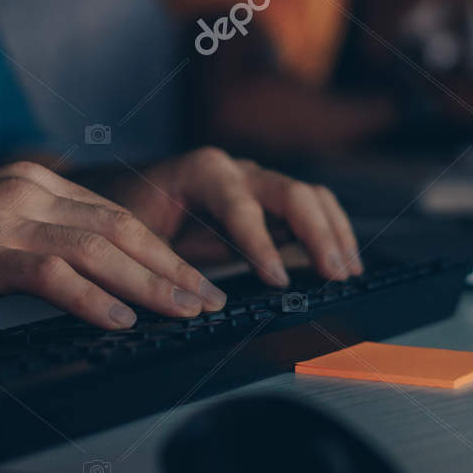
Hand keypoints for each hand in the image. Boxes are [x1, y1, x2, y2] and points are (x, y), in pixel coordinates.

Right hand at [0, 161, 227, 329]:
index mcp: (33, 182)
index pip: (115, 215)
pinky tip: (119, 321)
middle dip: (171, 267)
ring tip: (184, 312)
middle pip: (120, 226)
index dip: (161, 250)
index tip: (194, 280)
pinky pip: (52, 273)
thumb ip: (39, 241)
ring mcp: (3, 217)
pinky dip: (92, 298)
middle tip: (208, 300)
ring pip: (98, 247)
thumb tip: (92, 278)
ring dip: (149, 283)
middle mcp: (25, 189)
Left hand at [92, 147, 361, 286]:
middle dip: (316, 234)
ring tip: (348, 273)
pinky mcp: (270, 203)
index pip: (241, 206)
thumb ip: (166, 266)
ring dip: (334, 233)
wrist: (124, 193)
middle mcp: (237, 170)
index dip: (261, 244)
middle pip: (291, 193)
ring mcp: (258, 183)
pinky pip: (312, 209)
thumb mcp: (136, 241)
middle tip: (333, 275)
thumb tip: (199, 302)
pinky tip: (343, 264)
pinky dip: (331, 234)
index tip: (278, 280)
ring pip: (311, 197)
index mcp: (203, 172)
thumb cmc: (128, 215)